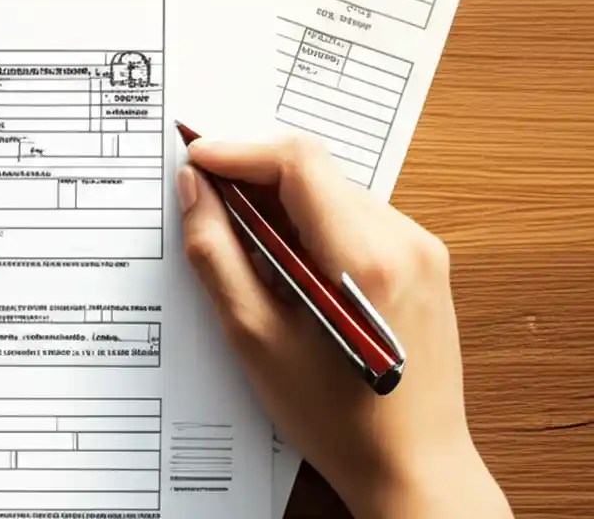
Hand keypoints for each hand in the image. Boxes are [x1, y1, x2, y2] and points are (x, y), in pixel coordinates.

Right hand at [176, 134, 510, 518]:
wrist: (413, 467)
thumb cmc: (336, 418)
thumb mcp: (255, 336)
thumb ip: (216, 254)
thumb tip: (194, 190)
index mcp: (366, 257)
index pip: (298, 162)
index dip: (238, 151)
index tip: (195, 160)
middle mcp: (405, 240)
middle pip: (316, 171)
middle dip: (254, 177)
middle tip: (206, 204)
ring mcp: (422, 249)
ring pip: (334, 192)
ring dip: (281, 203)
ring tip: (245, 250)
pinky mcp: (423, 263)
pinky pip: (357, 218)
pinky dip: (312, 225)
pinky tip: (288, 268)